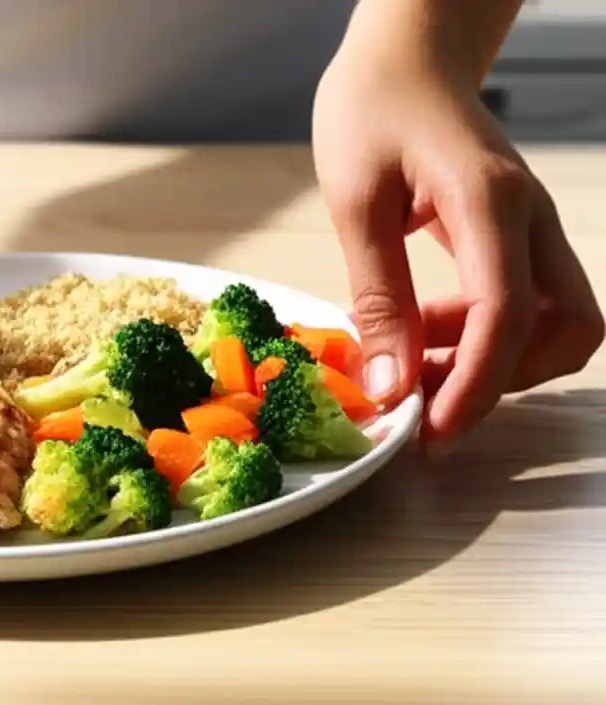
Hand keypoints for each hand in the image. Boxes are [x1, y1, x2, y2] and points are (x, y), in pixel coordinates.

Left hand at [313, 47, 602, 448]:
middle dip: (502, 380)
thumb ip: (378, 295)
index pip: (508, 314)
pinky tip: (421, 332)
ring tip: (411, 363)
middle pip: (566, 329)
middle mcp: (531, 219)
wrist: (407, 55)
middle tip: (424, 400)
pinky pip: (527, 303)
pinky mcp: (519, 235)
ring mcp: (533, 227)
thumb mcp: (356, 203)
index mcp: (491, 202)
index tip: (431, 432)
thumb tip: (391, 384)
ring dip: (494, 360)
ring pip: (556, 323)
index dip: (476, 385)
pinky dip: (484, 335)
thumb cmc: (373, 110)